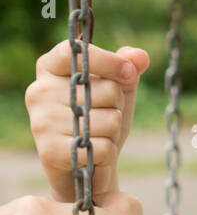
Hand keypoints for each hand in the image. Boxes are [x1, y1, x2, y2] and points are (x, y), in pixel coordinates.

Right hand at [26, 42, 149, 202]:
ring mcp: (41, 120)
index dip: (108, 61)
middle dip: (116, 105)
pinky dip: (107, 152)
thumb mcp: (118, 86)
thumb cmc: (101, 116)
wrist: (87, 162)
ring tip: (95, 135)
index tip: (129, 73)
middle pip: (107, 89)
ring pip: (110, 120)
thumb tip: (139, 57)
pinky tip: (91, 154)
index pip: (75, 51)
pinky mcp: (49, 150)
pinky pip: (103, 147)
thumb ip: (129, 66)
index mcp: (50, 67)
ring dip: (113, 131)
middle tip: (100, 115)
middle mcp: (39, 90)